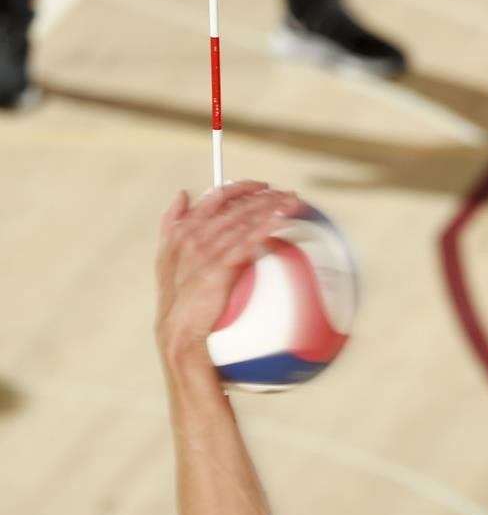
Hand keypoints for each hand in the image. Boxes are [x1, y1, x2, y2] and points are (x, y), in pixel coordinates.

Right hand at [155, 182, 301, 360]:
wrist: (178, 329)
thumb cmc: (177, 297)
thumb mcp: (167, 256)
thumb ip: (173, 223)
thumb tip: (183, 193)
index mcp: (183, 230)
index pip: (215, 198)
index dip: (241, 188)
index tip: (263, 185)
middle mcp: (194, 235)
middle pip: (235, 206)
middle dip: (265, 196)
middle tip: (288, 193)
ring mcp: (206, 251)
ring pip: (243, 220)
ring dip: (270, 208)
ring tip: (294, 202)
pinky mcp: (219, 268)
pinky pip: (248, 243)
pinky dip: (266, 229)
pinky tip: (283, 222)